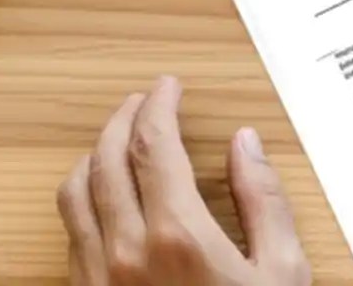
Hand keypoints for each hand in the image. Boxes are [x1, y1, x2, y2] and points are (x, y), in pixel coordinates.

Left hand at [57, 77, 311, 285]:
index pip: (154, 144)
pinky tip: (105, 197)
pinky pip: (70, 234)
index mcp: (178, 236)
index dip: (160, 105)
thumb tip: (246, 145)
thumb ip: (265, 201)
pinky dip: (82, 198)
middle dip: (124, 118)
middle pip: (105, 158)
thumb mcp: (283, 273)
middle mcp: (125, 252)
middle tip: (145, 101)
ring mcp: (97, 279)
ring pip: (74, 193)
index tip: (170, 87)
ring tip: (118, 140)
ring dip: (93, 154)